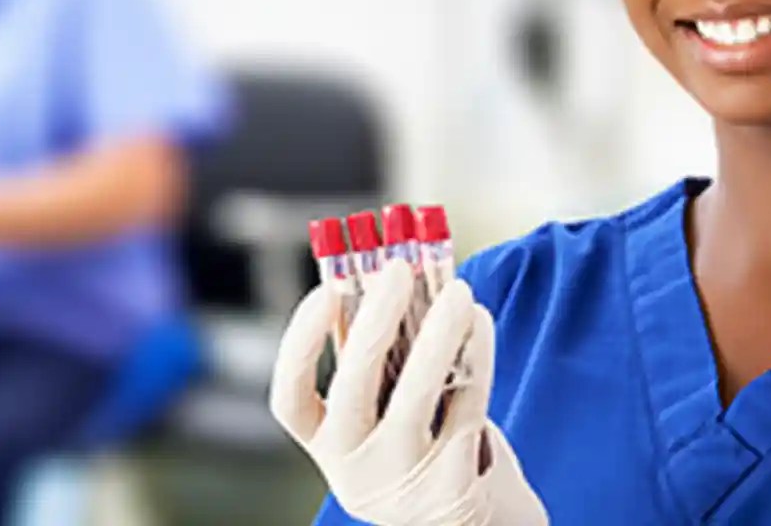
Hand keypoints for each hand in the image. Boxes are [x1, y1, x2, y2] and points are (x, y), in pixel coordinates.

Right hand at [270, 261, 546, 525]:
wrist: (462, 522)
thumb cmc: (416, 445)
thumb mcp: (379, 417)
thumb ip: (375, 361)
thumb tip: (389, 275)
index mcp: (324, 443)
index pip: (291, 398)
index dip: (301, 343)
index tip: (325, 290)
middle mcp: (354, 467)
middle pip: (355, 388)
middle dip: (377, 321)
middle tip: (399, 269)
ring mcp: (404, 477)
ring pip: (418, 395)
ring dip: (439, 334)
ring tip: (459, 290)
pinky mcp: (454, 481)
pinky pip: (466, 406)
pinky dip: (476, 357)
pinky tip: (480, 320)